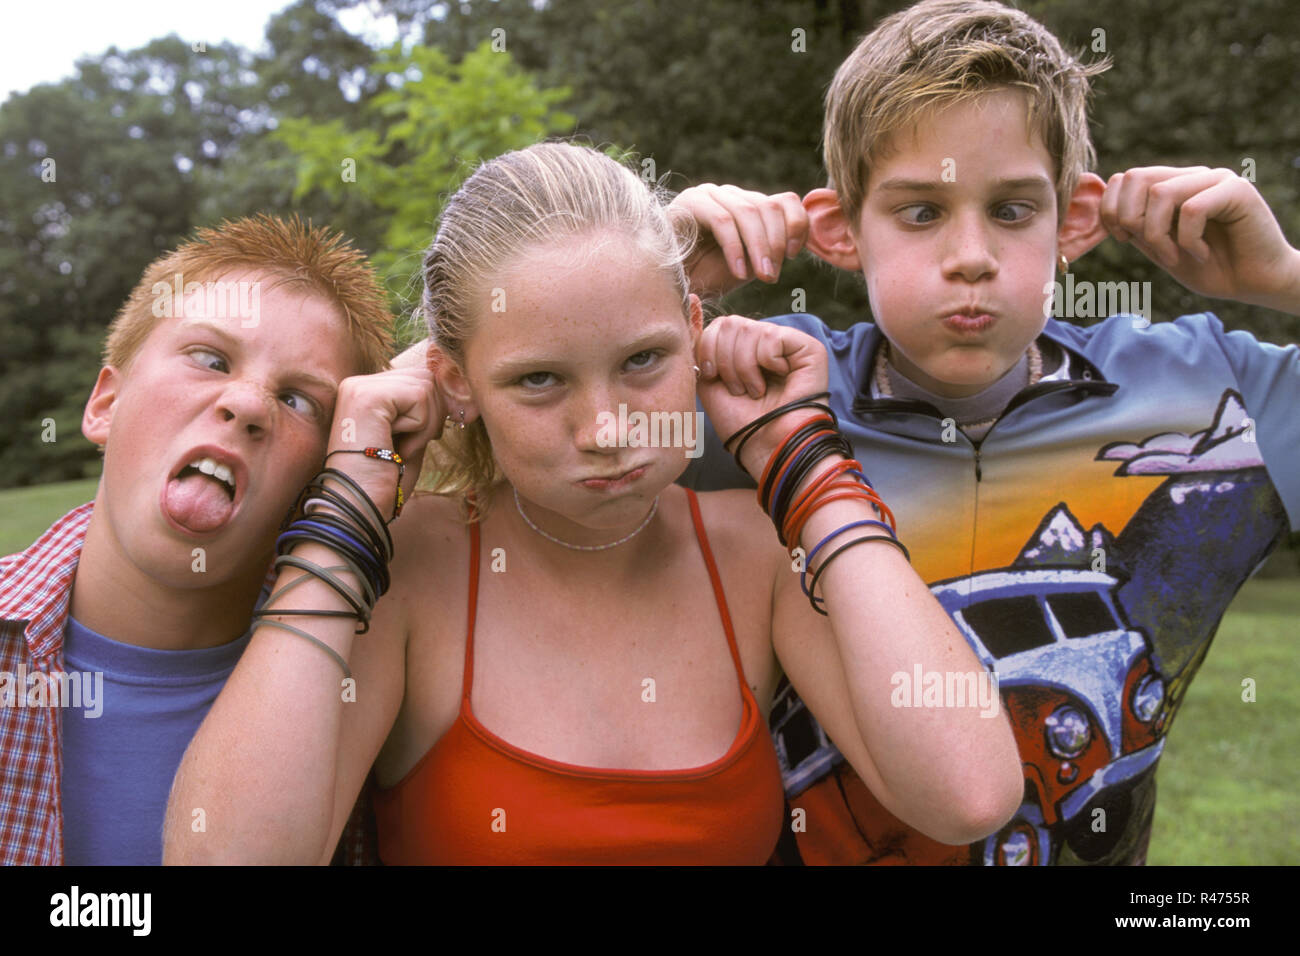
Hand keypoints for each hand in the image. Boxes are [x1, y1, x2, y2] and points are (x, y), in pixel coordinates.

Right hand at [324, 367, 446, 515]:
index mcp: (366, 391)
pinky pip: (420, 397)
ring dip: (426, 425)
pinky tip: (397, 447)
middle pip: (426, 377)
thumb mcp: (413, 438)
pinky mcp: (368, 396)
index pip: (419, 378)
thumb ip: (428, 411)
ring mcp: (360, 387)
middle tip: (410, 447)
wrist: (359, 508)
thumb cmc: (385, 482)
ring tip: (400, 449)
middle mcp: (358, 383)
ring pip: (426, 386)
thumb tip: (458, 390)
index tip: (429, 438)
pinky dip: (420, 428)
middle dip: (434, 415)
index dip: (436, 408)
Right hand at [671, 184, 807, 296]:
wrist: (667, 287)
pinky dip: (736, 248)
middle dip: (776, 243)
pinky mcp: (689, 202)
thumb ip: (772, 249)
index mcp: (748, 206)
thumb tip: (800, 240)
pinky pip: (722, 220)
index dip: (797, 226)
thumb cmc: (707, 278)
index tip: (793, 256)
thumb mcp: (750, 264)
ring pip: (748, 212)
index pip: (785, 201)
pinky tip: (738, 272)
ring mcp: (709, 195)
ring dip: (760, 247)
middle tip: (772, 276)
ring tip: (761, 276)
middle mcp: (730, 195)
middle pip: (769, 206)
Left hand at [695, 315, 828, 477]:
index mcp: (744, 347)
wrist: (765, 446)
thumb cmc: (738, 420)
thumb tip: (691, 299)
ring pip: (748, 330)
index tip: (713, 377)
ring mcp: (789, 342)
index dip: (708, 350)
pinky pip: (771, 338)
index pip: (718, 325)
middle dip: (725, 362)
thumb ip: (699, 341)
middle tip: (740, 389)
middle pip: (729, 324)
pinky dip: (766, 364)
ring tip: (756, 391)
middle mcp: (767, 340)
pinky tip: (777, 382)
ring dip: (744, 369)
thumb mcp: (708, 377)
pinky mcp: (809, 348)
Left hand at [1100, 166, 1299, 312]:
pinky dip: (1188, 240)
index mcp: (1172, 186)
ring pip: (1160, 193)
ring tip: (1175, 257)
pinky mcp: (1237, 190)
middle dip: (1130, 219)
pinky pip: (1192, 209)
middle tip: (1151, 249)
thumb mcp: (1160, 250)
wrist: (1256, 283)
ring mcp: (1215, 179)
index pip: (1125, 178)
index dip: (1111, 209)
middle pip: (1136, 178)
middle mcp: (1192, 177)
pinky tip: (1201, 254)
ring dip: (1158, 235)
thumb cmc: (1210, 269)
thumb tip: (1104, 214)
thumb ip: (1136, 229)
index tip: (1122, 239)